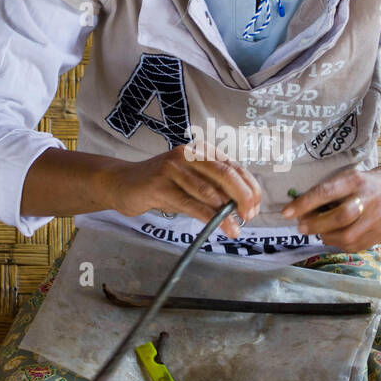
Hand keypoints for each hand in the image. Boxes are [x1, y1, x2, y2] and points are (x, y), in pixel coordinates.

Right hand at [104, 142, 261, 238]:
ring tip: (235, 228)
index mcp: (201, 151)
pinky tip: (219, 227)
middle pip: (226, 174)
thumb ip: (214, 189)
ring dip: (226, 213)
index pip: (234, 166)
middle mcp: (188, 154)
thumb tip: (242, 206)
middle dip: (243, 196)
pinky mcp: (160, 184)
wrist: (123, 183)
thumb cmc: (162, 185)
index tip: (256, 206)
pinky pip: (190, 203)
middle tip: (251, 215)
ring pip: (208, 191)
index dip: (249, 187)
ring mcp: (173, 168)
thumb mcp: (191, 183)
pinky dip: (208, 218)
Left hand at [281, 159, 380, 251]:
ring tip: (319, 232)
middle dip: (316, 225)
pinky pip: (355, 246)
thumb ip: (326, 192)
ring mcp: (377, 219)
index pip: (327, 192)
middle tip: (302, 227)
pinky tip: (334, 237)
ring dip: (326, 237)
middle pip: (340, 217)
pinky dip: (339, 245)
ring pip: (347, 236)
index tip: (287, 213)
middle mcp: (369, 199)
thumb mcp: (347, 179)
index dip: (305, 203)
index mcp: (356, 181)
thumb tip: (297, 211)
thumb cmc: (363, 185)